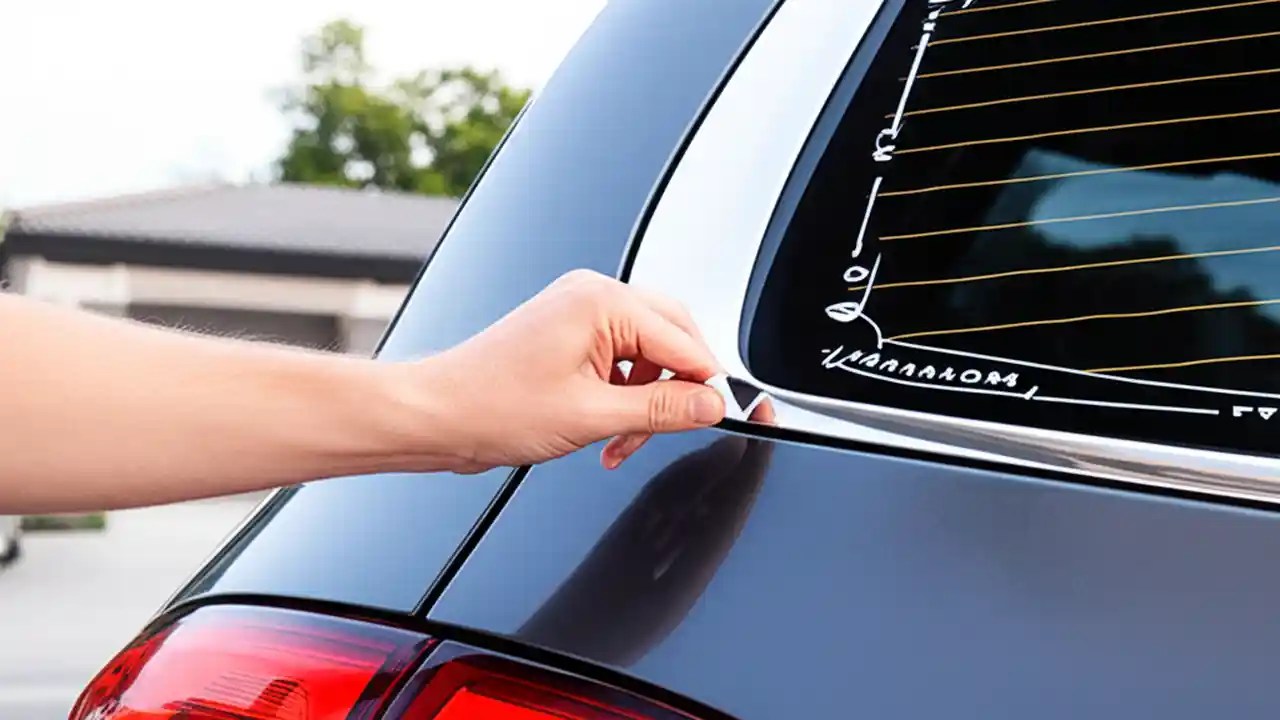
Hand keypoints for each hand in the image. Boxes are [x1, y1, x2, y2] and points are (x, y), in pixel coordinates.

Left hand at [407, 269, 725, 471]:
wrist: (437, 416)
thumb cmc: (490, 405)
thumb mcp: (592, 416)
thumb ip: (661, 410)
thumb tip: (710, 405)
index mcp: (602, 302)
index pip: (685, 341)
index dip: (706, 385)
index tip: (723, 417)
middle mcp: (593, 298)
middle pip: (672, 341)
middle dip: (675, 392)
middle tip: (674, 429)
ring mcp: (579, 316)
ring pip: (648, 357)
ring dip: (646, 403)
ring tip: (622, 442)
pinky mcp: (569, 338)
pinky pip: (620, 363)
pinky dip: (623, 400)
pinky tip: (609, 433)